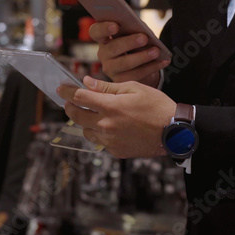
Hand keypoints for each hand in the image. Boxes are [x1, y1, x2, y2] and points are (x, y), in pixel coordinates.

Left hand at [57, 76, 176, 158]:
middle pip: (77, 116)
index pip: (79, 98)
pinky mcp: (116, 151)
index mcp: (110, 107)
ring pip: (86, 131)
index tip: (61, 88)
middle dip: (70, 107)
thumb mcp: (134, 88)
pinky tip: (109, 127)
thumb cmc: (156, 106)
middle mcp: (106, 125)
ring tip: (91, 115)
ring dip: (85, 122)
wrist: (174, 131)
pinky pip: (100, 142)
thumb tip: (86, 83)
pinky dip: (100, 133)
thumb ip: (107, 87)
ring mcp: (110, 140)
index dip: (67, 92)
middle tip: (69, 102)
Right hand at [89, 22, 169, 85]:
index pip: (96, 32)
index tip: (115, 26)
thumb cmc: (135, 44)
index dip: (104, 28)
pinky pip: (137, 74)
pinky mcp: (121, 81)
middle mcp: (104, 54)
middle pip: (113, 48)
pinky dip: (152, 67)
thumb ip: (134, 30)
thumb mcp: (133, 34)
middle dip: (129, 42)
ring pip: (125, 64)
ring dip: (142, 57)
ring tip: (156, 51)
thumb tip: (142, 31)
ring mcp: (111, 69)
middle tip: (144, 38)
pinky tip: (163, 61)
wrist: (140, 65)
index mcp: (104, 38)